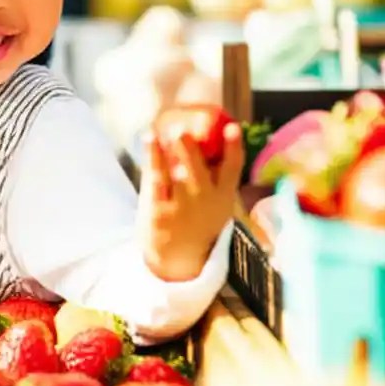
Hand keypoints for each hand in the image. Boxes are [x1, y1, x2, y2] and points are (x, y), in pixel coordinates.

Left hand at [137, 122, 242, 281]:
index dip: (234, 147)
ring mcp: (181, 208)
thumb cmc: (198, 219)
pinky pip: (155, 182)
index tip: (233, 127)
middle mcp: (204, 200)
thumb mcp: (217, 202)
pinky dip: (152, 160)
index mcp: (223, 195)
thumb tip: (211, 133)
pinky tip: (150, 141)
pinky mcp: (160, 213)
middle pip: (197, 172)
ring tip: (161, 133)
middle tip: (183, 131)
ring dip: (166, 154)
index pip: (233, 168)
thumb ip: (215, 174)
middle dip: (191, 151)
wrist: (181, 258)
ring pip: (173, 176)